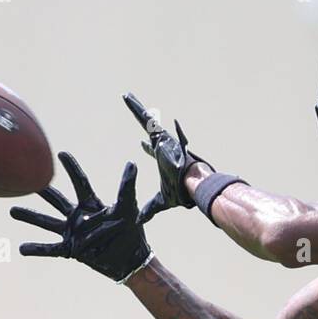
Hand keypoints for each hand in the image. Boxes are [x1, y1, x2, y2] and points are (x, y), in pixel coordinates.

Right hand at [10, 152, 150, 281]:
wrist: (131, 260)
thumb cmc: (131, 232)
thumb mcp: (129, 208)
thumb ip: (126, 188)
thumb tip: (131, 165)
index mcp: (91, 204)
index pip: (79, 182)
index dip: (71, 168)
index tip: (61, 153)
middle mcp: (78, 216)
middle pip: (56, 199)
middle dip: (41, 191)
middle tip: (24, 179)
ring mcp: (72, 233)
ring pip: (46, 222)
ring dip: (30, 217)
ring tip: (12, 211)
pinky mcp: (71, 250)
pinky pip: (50, 249)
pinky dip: (37, 249)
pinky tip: (22, 248)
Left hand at [124, 93, 210, 223]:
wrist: (192, 184)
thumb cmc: (181, 192)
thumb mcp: (160, 202)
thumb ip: (149, 210)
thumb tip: (139, 222)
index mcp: (164, 159)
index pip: (154, 151)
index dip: (148, 147)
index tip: (142, 143)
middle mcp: (163, 146)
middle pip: (149, 130)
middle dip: (140, 120)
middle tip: (132, 110)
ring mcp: (162, 140)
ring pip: (146, 120)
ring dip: (135, 108)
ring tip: (125, 96)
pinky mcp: (160, 136)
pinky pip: (146, 120)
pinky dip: (136, 110)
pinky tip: (127, 98)